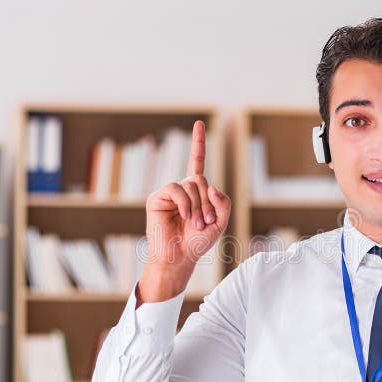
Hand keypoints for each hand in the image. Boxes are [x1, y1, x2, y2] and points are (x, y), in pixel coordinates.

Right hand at [137, 120, 231, 302]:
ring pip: (192, 185)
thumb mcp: (221, 222)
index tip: (198, 124)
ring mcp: (169, 193)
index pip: (197, 162)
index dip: (198, 144)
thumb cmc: (197, 242)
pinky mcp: (157, 198)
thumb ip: (224, 202)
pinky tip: (184, 216)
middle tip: (204, 223)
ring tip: (194, 224)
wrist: (178, 257)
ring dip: (198, 207)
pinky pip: (176, 189)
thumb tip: (212, 186)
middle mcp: (182, 189)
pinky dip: (185, 203)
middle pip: (202, 181)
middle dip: (208, 203)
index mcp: (196, 192)